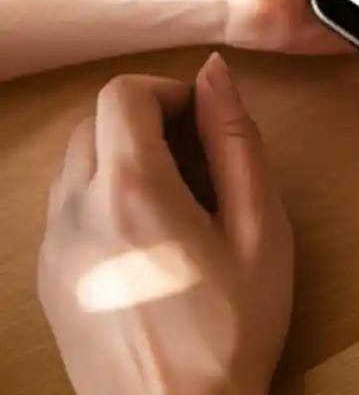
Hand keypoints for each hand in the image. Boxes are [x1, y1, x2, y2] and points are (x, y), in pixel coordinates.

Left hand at [39, 55, 292, 394]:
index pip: (124, 95)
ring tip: (180, 204)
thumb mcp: (259, 229)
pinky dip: (105, 199)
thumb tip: (217, 77)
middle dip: (148, 122)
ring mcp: (54, 246)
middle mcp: (77, 211)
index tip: (204, 119)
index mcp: (132, 191)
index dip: (170, 91)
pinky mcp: (48, 276)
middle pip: (95, 123)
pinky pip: (68, 209)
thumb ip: (237, 142)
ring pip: (77, 165)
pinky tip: (152, 242)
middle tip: (201, 160)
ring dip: (124, 159)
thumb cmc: (229, 331)